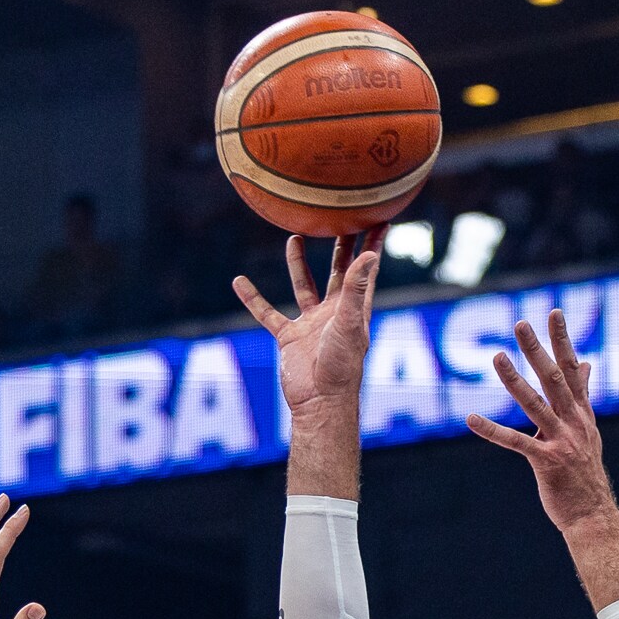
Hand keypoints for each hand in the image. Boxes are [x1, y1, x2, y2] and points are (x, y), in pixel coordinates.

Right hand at [233, 231, 385, 420]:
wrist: (318, 400)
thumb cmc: (341, 365)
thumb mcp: (350, 322)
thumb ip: (356, 289)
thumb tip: (368, 255)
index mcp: (354, 307)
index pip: (366, 270)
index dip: (372, 245)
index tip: (379, 218)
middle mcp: (334, 312)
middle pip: (338, 271)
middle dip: (340, 247)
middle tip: (341, 218)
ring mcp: (310, 323)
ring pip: (304, 286)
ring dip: (298, 264)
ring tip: (294, 237)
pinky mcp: (288, 336)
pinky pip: (267, 313)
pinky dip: (253, 298)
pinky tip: (239, 281)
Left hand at [467, 310, 617, 532]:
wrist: (593, 514)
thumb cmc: (584, 472)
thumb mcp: (587, 429)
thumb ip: (582, 395)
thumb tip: (586, 363)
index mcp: (582, 412)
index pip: (572, 368)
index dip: (562, 340)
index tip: (553, 312)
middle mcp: (575, 422)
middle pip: (555, 378)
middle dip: (538, 350)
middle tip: (521, 324)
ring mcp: (562, 441)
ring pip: (535, 404)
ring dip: (514, 380)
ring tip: (497, 357)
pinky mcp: (547, 462)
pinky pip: (515, 442)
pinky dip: (491, 430)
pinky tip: (470, 418)